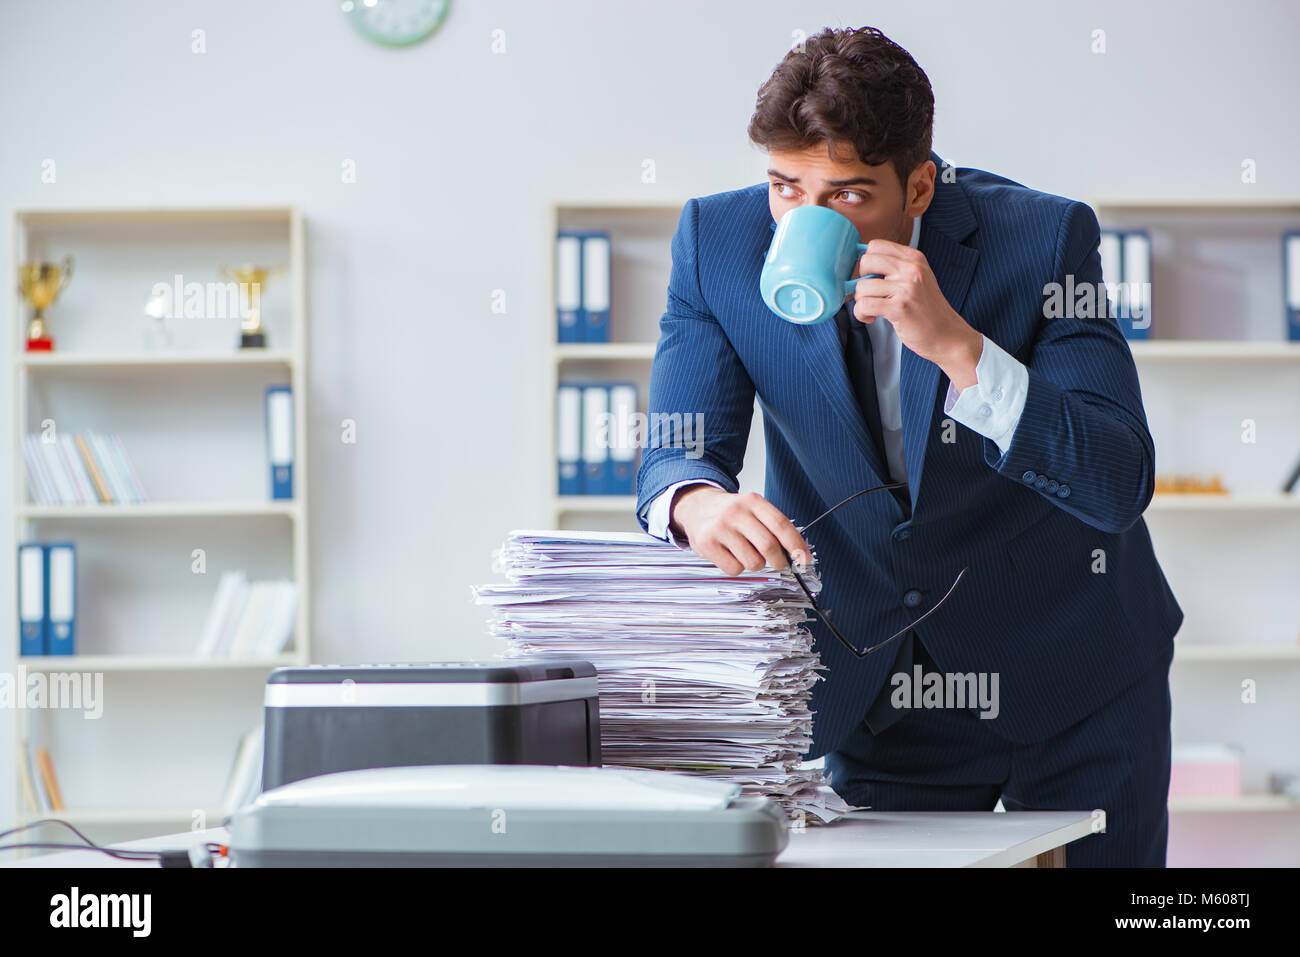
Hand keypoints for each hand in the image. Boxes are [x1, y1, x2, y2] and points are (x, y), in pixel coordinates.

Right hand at [670, 485, 810, 574]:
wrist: (697, 506)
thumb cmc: (731, 512)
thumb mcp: (752, 508)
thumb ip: (773, 527)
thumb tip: (797, 554)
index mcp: (752, 501)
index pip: (780, 524)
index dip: (796, 545)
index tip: (804, 559)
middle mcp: (736, 512)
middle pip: (768, 546)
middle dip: (779, 561)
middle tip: (779, 563)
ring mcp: (720, 528)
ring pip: (752, 562)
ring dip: (756, 565)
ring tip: (748, 554)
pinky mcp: (707, 544)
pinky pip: (734, 569)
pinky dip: (738, 568)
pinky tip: (732, 555)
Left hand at [847, 239, 981, 389]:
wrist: (947, 335)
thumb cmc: (927, 309)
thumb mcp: (917, 278)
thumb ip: (895, 267)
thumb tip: (862, 263)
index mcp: (914, 258)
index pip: (875, 245)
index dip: (867, 262)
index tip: (871, 277)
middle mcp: (911, 269)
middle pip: (866, 261)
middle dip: (861, 280)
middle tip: (871, 294)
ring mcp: (906, 288)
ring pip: (861, 287)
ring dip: (861, 301)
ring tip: (874, 309)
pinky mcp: (899, 308)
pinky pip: (864, 305)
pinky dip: (861, 314)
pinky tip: (872, 317)